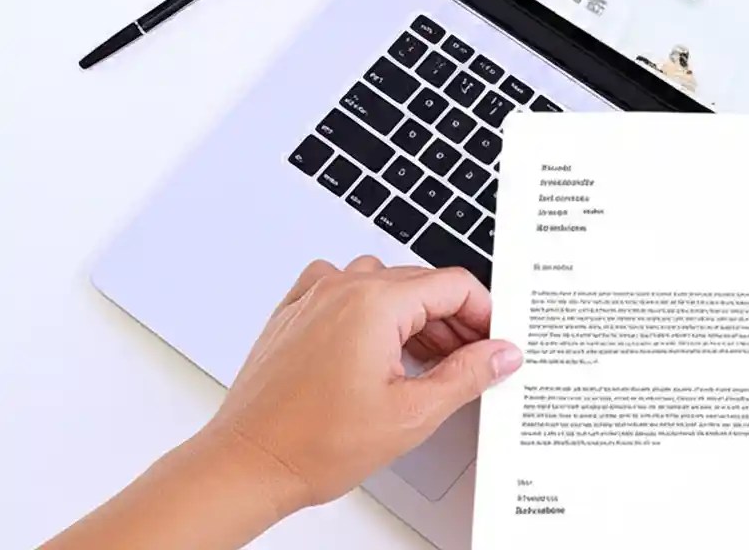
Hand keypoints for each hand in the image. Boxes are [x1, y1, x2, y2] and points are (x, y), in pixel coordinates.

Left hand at [199, 257, 523, 512]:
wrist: (248, 464)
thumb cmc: (312, 444)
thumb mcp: (412, 413)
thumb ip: (467, 375)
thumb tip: (500, 354)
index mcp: (374, 304)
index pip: (453, 285)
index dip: (485, 313)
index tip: (494, 341)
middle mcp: (342, 289)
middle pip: (421, 283)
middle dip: (454, 319)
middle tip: (472, 359)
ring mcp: (313, 298)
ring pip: (384, 283)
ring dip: (413, 313)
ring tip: (426, 359)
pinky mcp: (294, 313)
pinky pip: (343, 289)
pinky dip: (368, 308)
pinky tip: (375, 343)